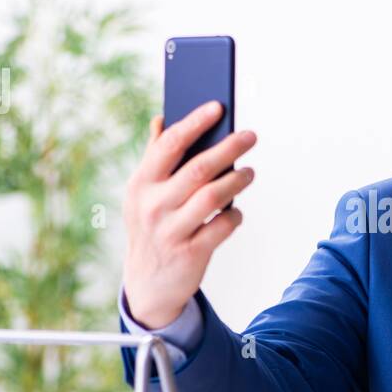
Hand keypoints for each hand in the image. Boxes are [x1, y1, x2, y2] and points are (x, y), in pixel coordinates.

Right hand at [122, 102, 256, 328]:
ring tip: (249, 172)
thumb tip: (162, 119)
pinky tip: (236, 211)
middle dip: (229, 148)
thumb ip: (153, 157)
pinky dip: (234, 216)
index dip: (195, 123)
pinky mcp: (191, 253)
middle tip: (250, 135)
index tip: (218, 107)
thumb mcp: (142, 194)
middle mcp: (153, 206)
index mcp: (140, 184)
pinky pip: (222, 227)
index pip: (169, 145)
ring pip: (214, 197)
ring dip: (237, 181)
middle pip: (199, 168)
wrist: (148, 285)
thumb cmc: (151, 227)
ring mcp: (171, 230)